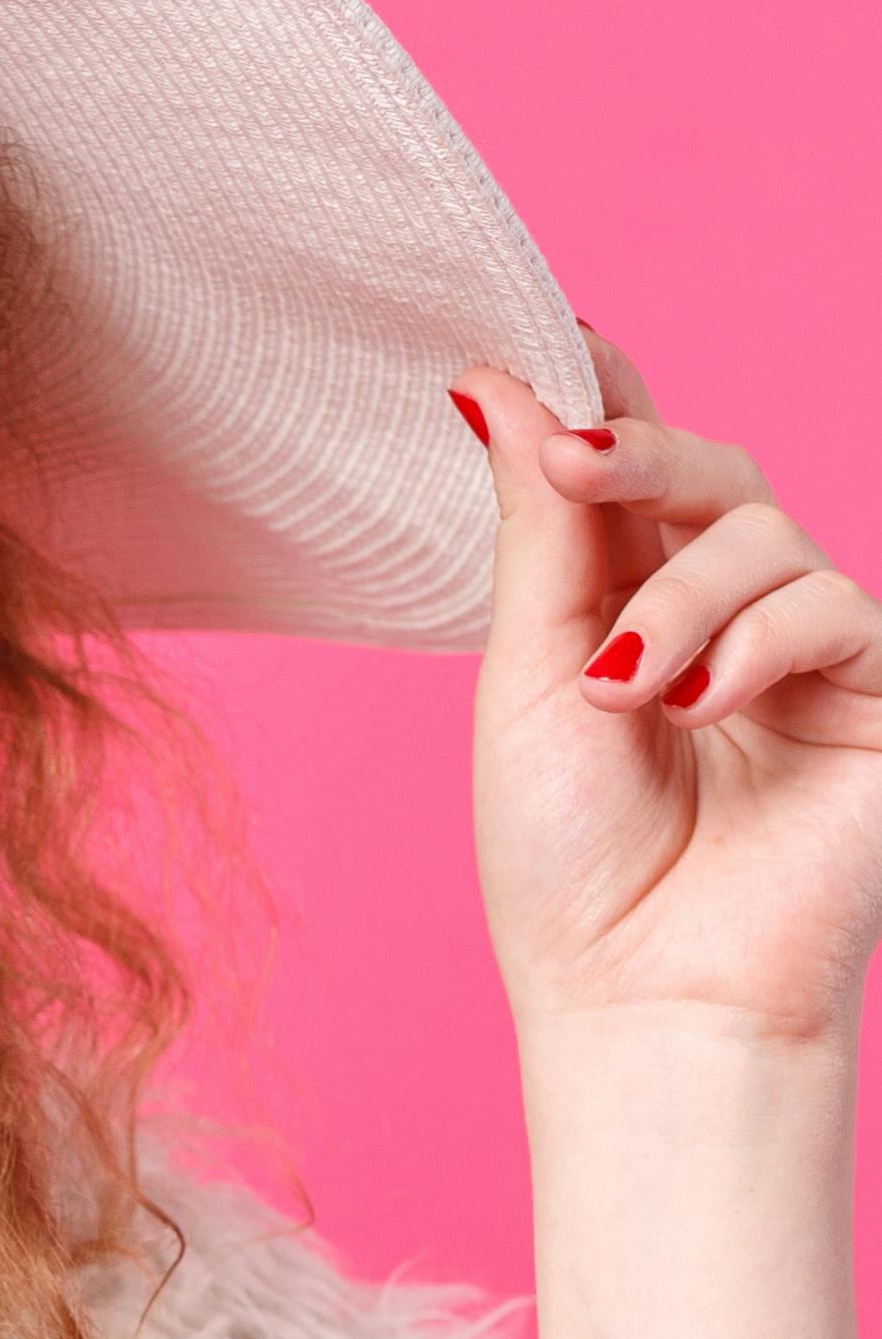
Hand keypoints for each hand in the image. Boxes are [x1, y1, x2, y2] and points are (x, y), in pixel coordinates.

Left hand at [458, 340, 881, 1050]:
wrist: (642, 1000)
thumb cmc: (566, 867)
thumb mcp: (529, 678)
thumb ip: (539, 532)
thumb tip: (495, 387)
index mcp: (624, 609)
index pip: (626, 476)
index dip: (598, 398)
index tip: (548, 338)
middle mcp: (719, 619)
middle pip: (706, 474)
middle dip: (640, 454)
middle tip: (579, 461)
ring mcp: (803, 657)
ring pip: (764, 535)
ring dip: (682, 598)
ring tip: (628, 693)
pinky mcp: (874, 697)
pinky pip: (833, 607)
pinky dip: (757, 643)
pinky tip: (701, 707)